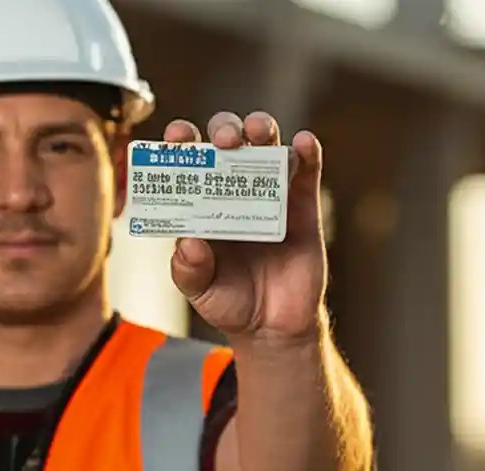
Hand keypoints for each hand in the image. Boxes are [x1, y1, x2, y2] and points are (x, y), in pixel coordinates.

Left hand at [165, 111, 327, 344]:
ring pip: (267, 145)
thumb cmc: (230, 302)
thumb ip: (189, 270)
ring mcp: (270, 193)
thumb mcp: (201, 292)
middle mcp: (234, 189)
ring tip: (257, 131)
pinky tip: (301, 143)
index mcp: (201, 202)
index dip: (182, 141)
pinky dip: (306, 152)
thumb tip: (189, 243)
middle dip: (224, 129)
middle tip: (223, 141)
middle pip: (228, 141)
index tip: (178, 136)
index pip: (188, 160)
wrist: (274, 327)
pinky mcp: (303, 205)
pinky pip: (306, 171)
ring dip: (262, 129)